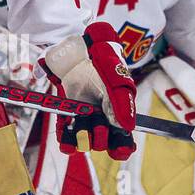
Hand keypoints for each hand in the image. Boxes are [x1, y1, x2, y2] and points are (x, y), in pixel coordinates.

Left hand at [41, 23, 136, 160]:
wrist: (79, 46)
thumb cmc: (104, 60)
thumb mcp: (116, 79)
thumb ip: (122, 103)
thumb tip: (128, 128)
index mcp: (119, 112)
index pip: (122, 140)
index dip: (122, 148)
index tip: (120, 148)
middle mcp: (102, 118)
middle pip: (103, 143)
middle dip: (102, 139)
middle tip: (99, 126)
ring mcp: (84, 116)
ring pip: (84, 141)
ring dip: (84, 140)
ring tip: (82, 130)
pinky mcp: (66, 113)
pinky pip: (66, 134)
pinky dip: (66, 139)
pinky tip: (67, 137)